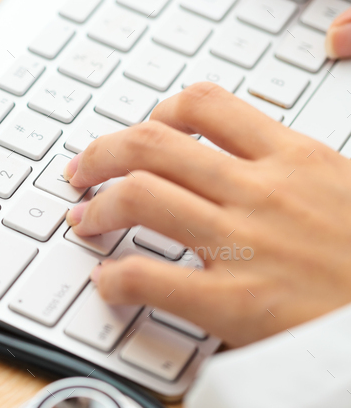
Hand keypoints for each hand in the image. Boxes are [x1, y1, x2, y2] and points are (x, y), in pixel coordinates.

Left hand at [63, 85, 350, 346]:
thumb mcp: (349, 186)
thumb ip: (302, 168)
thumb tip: (261, 161)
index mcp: (293, 158)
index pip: (205, 105)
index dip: (157, 112)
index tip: (144, 129)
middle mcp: (260, 190)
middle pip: (152, 143)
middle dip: (102, 153)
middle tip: (83, 171)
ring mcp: (244, 244)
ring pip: (141, 196)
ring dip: (97, 205)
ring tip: (84, 220)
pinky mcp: (235, 303)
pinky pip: (149, 278)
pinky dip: (116, 278)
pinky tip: (110, 284)